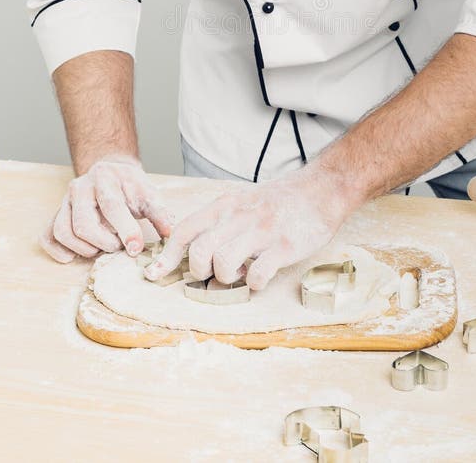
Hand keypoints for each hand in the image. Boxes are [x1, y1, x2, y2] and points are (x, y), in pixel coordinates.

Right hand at [40, 155, 170, 262]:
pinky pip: (47, 235)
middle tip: (118, 247)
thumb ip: (159, 212)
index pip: (112, 206)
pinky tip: (73, 256)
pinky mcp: (56, 214)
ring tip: (100, 249)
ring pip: (63, 231)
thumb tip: (169, 233)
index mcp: (105, 178)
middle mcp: (80, 187)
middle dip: (104, 243)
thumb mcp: (148, 193)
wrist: (110, 172)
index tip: (135, 248)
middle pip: (83, 224)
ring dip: (84, 249)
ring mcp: (65, 201)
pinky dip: (57, 251)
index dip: (125, 230)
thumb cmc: (130, 187)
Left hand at [144, 163, 358, 289]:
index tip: (154, 274)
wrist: (320, 190)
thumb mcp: (242, 201)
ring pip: (224, 263)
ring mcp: (263, 232)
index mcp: (226, 205)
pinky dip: (254, 284)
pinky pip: (258, 275)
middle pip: (200, 251)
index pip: (186, 229)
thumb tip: (191, 250)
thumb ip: (219, 222)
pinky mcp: (285, 247)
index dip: (167, 255)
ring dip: (226, 279)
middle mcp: (240, 217)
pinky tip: (260, 278)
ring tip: (238, 275)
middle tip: (211, 275)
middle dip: (199, 271)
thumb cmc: (278, 201)